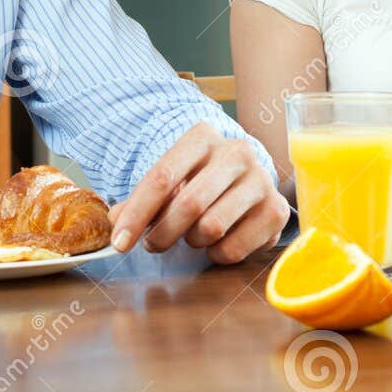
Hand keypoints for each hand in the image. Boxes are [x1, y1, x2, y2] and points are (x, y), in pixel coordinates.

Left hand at [107, 123, 289, 264]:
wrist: (246, 182)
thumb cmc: (200, 182)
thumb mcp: (171, 181)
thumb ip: (141, 201)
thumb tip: (115, 223)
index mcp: (203, 137)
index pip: (162, 177)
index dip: (137, 214)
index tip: (119, 242)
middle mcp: (236, 152)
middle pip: (188, 203)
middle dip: (162, 233)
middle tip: (153, 245)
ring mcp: (261, 180)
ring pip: (211, 226)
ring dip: (192, 241)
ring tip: (191, 236)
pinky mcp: (276, 210)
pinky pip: (233, 247)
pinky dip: (216, 254)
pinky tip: (216, 243)